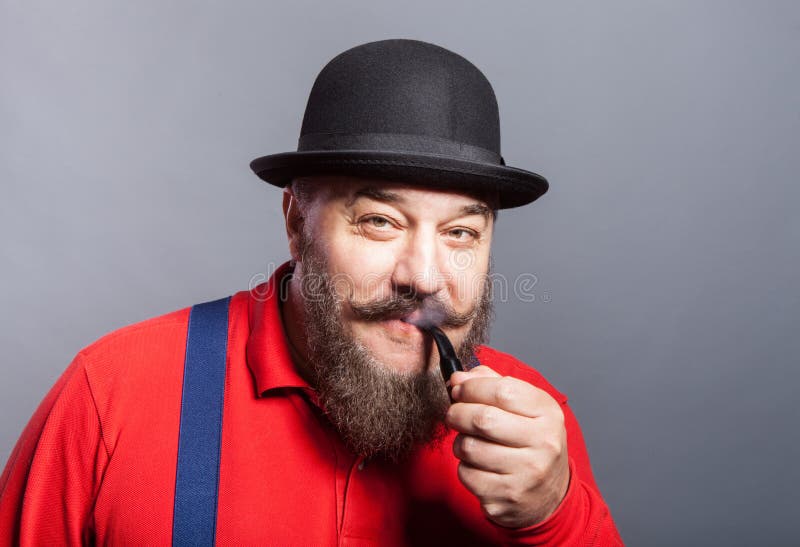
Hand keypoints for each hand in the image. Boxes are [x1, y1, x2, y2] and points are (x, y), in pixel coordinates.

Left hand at [445, 365, 569, 528]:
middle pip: (483, 419)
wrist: (549, 494)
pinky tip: (477, 465)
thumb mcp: (526, 408)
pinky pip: (466, 474)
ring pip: (470, 448)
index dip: (472, 386)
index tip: (459, 388)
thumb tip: (458, 377)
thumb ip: (493, 384)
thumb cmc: (532, 442)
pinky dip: (464, 467)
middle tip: (453, 414)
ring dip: (460, 442)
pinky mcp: (506, 497)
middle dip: (458, 413)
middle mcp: (543, 444)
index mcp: (548, 414)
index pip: (503, 390)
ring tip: (469, 441)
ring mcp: (526, 474)